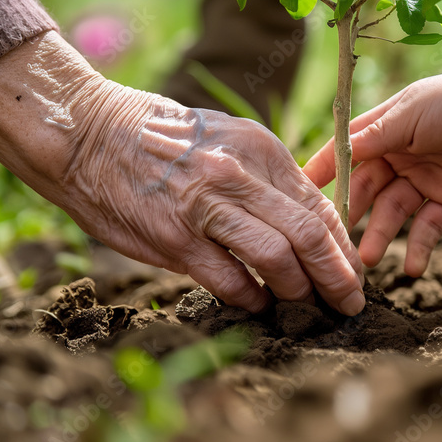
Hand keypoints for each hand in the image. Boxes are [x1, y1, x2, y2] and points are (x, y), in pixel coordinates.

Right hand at [0, 32, 364, 314]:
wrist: (88, 133)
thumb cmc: (161, 140)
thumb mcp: (226, 140)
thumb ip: (265, 179)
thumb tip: (305, 222)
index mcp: (259, 148)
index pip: (320, 206)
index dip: (343, 247)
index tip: (353, 273)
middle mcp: (238, 174)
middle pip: (309, 235)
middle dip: (338, 277)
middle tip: (349, 303)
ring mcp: (206, 207)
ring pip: (277, 259)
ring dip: (299, 292)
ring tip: (305, 308)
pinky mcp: (174, 238)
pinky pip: (229, 280)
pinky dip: (252, 299)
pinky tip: (257, 304)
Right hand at [304, 62, 441, 275]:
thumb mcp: (410, 113)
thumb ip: (376, 137)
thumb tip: (340, 153)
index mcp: (383, 134)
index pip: (345, 156)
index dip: (322, 174)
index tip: (298, 195)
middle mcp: (398, 161)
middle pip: (365, 192)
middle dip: (350, 215)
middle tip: (333, 241)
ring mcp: (423, 185)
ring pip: (393, 215)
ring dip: (380, 237)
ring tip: (368, 260)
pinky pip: (428, 230)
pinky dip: (420, 249)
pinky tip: (412, 268)